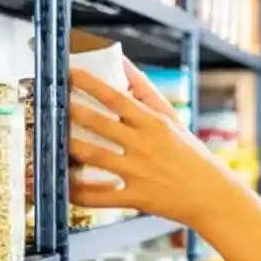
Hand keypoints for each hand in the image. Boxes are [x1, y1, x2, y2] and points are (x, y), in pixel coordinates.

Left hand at [68, 67, 242, 230]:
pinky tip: (62, 185)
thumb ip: (145, 91)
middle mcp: (144, 144)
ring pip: (94, 156)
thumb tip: (123, 63)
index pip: (116, 98)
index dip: (89, 84)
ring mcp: (138, 171)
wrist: (212, 195)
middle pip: (99, 124)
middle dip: (72, 113)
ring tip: (49, 139)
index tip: (68, 74)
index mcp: (153, 123)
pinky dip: (78, 192)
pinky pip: (100, 196)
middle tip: (51, 105)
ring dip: (69, 147)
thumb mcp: (172, 119)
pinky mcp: (135, 197)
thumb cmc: (190, 154)